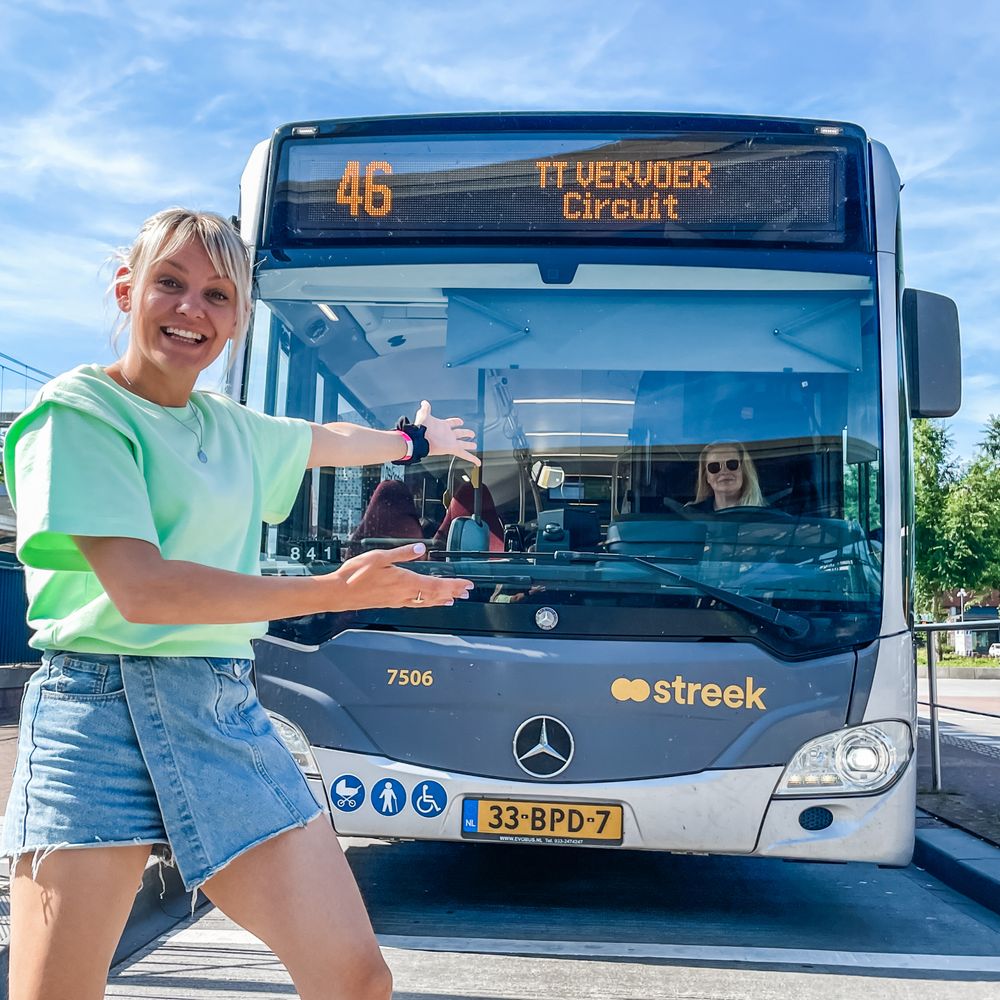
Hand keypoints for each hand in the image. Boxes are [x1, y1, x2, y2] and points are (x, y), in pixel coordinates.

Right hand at [332, 542, 473, 609]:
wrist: (338, 593)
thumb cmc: (355, 575)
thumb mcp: (379, 557)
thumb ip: (402, 554)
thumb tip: (421, 549)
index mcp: (405, 581)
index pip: (436, 585)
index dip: (454, 585)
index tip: (467, 584)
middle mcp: (404, 594)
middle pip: (434, 595)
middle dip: (453, 592)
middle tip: (467, 591)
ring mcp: (398, 600)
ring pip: (426, 601)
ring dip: (442, 599)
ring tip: (453, 598)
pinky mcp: (390, 603)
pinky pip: (415, 604)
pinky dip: (427, 602)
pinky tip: (428, 602)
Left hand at [414, 400, 480, 466]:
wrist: (418, 438)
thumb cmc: (421, 427)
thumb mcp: (424, 415)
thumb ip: (425, 408)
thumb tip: (424, 402)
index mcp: (443, 426)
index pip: (452, 423)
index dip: (456, 421)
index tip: (460, 421)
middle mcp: (447, 435)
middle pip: (460, 433)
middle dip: (466, 433)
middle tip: (472, 434)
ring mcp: (450, 442)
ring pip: (463, 444)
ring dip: (469, 445)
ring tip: (474, 446)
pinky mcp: (452, 448)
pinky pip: (465, 454)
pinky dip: (472, 459)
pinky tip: (477, 463)